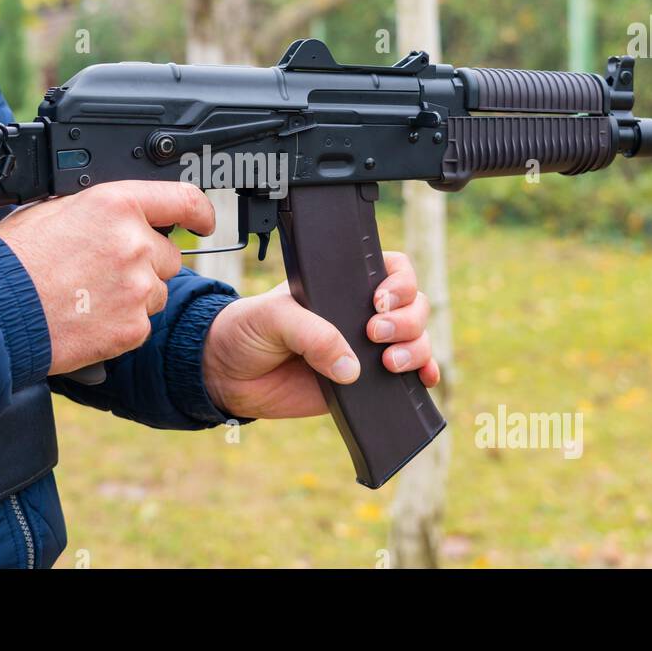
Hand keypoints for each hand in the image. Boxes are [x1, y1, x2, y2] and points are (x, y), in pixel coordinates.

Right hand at [0, 181, 214, 375]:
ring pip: (156, 292)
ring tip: (88, 297)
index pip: (182, 201)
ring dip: (133, 295)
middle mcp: (134, 243)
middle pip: (168, 255)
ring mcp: (138, 288)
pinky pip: (141, 324)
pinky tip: (88, 318)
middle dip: (144, 264)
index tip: (204, 221)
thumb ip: (97, 209)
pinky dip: (120, 324)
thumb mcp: (52, 209)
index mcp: (116, 205)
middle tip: (102, 272)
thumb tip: (116, 214)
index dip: (199, 212)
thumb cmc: (13, 260)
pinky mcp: (133, 327)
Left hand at [201, 252, 437, 418]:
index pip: (393, 269)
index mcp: (341, 284)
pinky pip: (408, 375)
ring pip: (417, 338)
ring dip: (416, 348)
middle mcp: (360, 312)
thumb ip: (312, 336)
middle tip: (375, 334)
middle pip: (414, 305)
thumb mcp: (274, 319)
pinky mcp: (364, 380)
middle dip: (407, 320)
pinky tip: (423, 379)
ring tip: (389, 363)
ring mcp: (366, 347)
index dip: (399, 283)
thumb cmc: (247, 331)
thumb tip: (352, 368)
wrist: (228, 375)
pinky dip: (423, 374)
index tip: (379, 301)